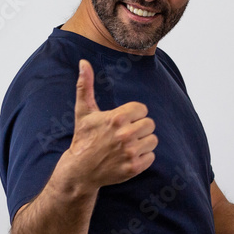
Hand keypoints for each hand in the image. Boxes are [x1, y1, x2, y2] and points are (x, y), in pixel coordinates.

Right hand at [66, 60, 156, 188]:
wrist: (80, 170)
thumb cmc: (83, 138)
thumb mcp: (83, 111)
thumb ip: (85, 85)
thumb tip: (83, 62)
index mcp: (117, 118)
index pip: (142, 109)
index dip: (134, 114)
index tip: (123, 121)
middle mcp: (125, 135)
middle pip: (150, 124)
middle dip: (139, 128)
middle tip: (125, 134)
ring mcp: (130, 152)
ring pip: (153, 140)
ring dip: (143, 142)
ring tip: (128, 145)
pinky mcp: (134, 168)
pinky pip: (152, 156)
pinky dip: (143, 157)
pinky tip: (129, 156)